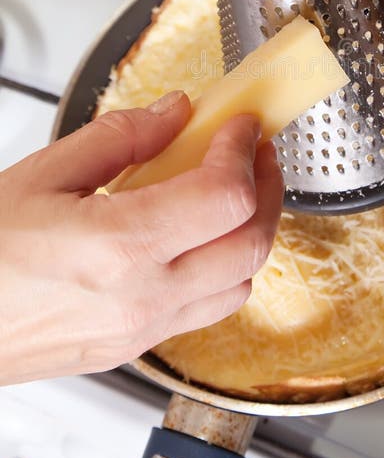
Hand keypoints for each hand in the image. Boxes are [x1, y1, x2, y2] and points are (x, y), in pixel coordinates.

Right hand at [0, 93, 282, 384]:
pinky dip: (224, 268)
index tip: (239, 125)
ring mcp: (142, 330)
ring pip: (241, 284)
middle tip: (253, 152)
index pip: (224, 198)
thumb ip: (120, 137)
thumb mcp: (42, 173)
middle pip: (251, 244)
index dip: (242, 151)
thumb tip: (175, 111)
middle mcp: (141, 297)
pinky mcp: (135, 347)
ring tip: (233, 193)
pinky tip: (200, 238)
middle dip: (267, 189)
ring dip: (252, 232)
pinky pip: (208, 309)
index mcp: (118, 246)